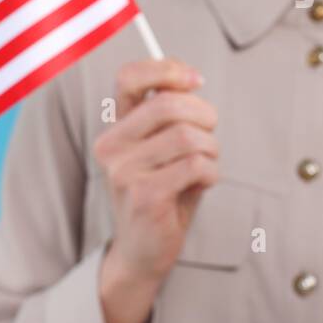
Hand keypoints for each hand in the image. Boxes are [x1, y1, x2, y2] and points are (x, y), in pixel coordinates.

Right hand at [93, 57, 219, 285]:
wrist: (144, 253)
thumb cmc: (163, 193)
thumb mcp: (163, 148)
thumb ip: (171, 115)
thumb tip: (191, 78)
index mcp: (116, 128)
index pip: (129, 78)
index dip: (167, 69)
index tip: (196, 80)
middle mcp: (111, 146)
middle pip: (169, 104)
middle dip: (205, 115)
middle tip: (211, 134)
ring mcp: (124, 172)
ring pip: (188, 137)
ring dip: (211, 150)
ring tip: (206, 165)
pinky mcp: (144, 196)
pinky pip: (196, 166)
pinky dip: (211, 172)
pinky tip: (202, 184)